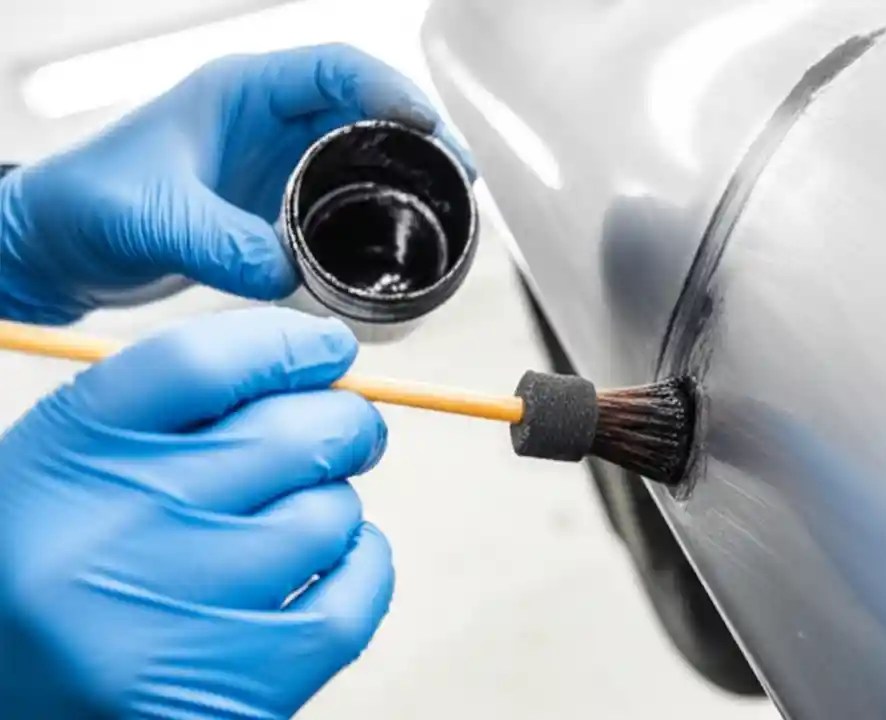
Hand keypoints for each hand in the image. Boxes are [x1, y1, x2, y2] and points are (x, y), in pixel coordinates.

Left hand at [0, 44, 472, 323]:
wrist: (62, 245)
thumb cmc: (87, 206)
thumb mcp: (153, 218)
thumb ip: (221, 243)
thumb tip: (288, 274)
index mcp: (242, 92)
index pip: (335, 68)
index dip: (389, 90)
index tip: (427, 127)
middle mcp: (268, 121)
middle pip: (367, 110)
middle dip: (421, 137)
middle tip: (460, 176)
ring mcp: (277, 164)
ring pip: (363, 156)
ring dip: (406, 176)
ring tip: (448, 208)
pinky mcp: (277, 205)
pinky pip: (344, 200)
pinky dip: (377, 215)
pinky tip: (400, 242)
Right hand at [0, 307, 392, 717]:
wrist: (12, 698)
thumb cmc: (56, 574)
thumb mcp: (70, 474)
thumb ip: (166, 420)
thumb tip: (311, 371)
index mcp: (64, 457)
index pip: (200, 361)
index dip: (286, 345)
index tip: (328, 350)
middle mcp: (112, 532)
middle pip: (290, 434)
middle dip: (343, 425)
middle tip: (347, 434)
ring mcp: (169, 620)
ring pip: (328, 517)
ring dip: (336, 507)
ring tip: (304, 519)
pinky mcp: (222, 695)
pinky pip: (350, 605)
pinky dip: (363, 569)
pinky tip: (336, 565)